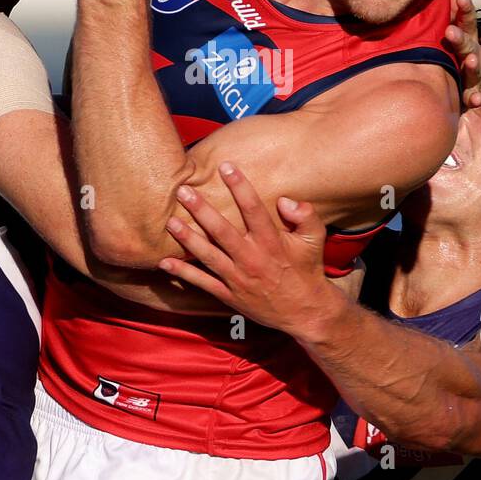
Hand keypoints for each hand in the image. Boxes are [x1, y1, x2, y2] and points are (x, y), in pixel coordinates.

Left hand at [157, 162, 344, 336]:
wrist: (305, 313)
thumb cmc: (308, 270)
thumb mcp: (315, 240)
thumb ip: (305, 216)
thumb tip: (285, 199)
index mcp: (272, 243)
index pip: (253, 210)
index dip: (240, 186)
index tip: (226, 166)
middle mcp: (252, 259)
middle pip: (222, 231)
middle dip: (201, 210)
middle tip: (182, 191)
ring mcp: (238, 278)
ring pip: (208, 256)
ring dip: (187, 239)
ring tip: (170, 222)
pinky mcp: (229, 295)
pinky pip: (203, 283)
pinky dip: (183, 274)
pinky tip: (165, 262)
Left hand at [445, 0, 480, 108]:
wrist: (446, 90)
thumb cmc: (449, 54)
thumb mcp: (450, 29)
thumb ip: (453, 9)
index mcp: (464, 37)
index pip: (465, 21)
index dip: (465, 9)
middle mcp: (471, 55)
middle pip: (469, 44)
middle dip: (461, 38)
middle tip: (450, 31)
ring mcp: (471, 76)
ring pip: (474, 70)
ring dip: (472, 65)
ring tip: (468, 61)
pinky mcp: (467, 95)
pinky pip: (472, 97)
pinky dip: (475, 98)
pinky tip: (475, 100)